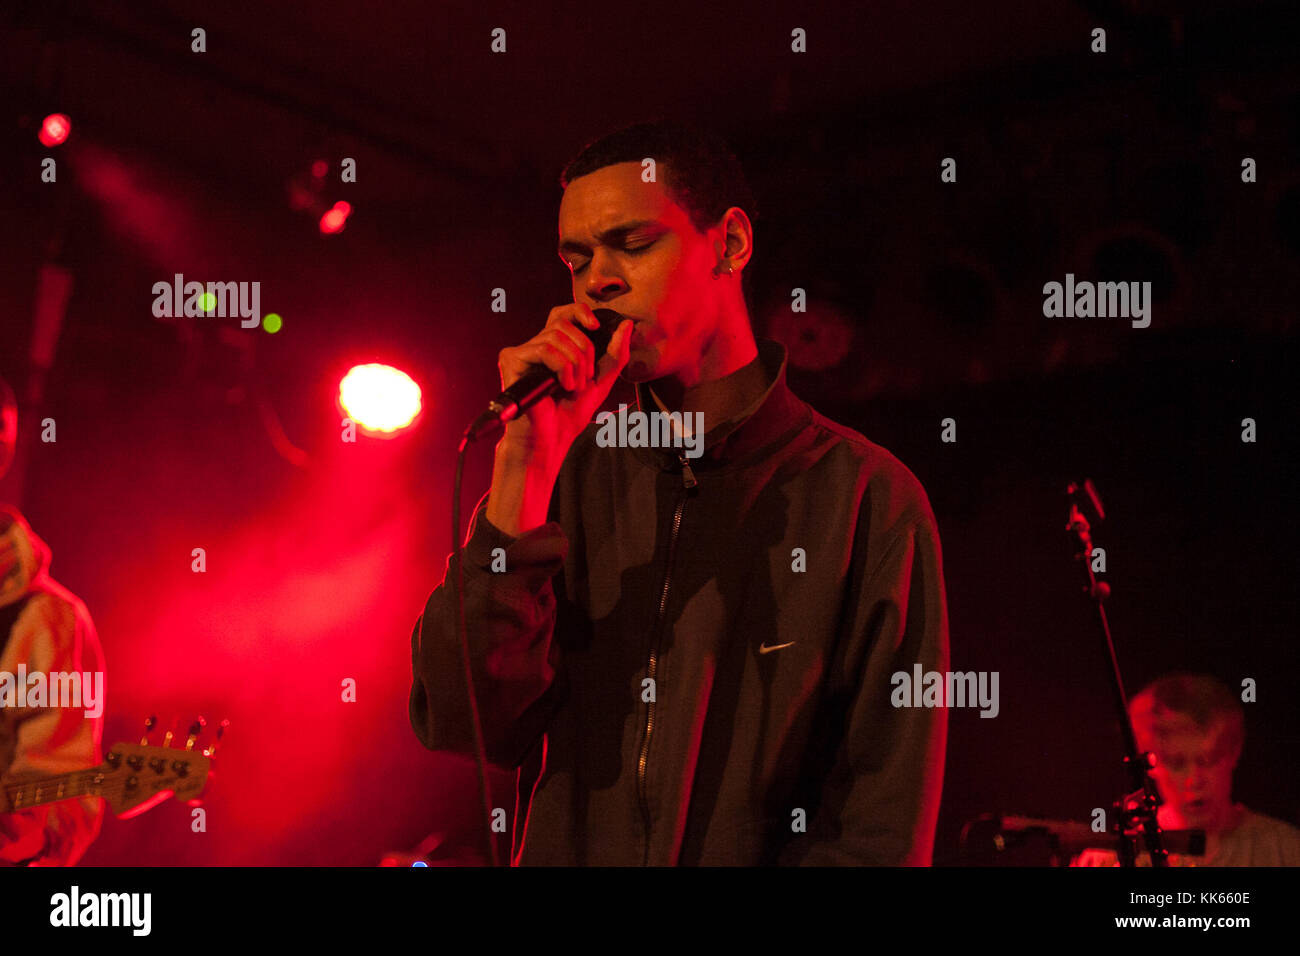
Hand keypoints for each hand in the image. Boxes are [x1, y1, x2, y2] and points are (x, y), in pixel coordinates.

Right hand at [495, 304, 632, 468]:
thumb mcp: (601, 380)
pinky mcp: (511, 359)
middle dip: (584, 349)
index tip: (596, 327)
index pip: (563, 313)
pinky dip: (562, 367)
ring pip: (555, 335)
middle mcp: (534, 345)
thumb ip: (615, 353)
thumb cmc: (570, 413)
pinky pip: (545, 349)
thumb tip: (627, 323)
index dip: (579, 312)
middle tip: (586, 378)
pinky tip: (562, 386)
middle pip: (563, 323)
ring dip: (575, 363)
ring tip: (574, 387)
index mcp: (553, 347)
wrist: (551, 439)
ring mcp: (521, 351)